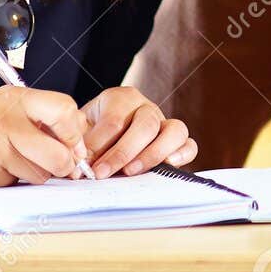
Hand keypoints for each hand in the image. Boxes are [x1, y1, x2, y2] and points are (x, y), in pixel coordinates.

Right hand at [0, 87, 90, 187]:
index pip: (64, 110)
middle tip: (56, 166)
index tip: (73, 145)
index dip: (74, 133)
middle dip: (63, 166)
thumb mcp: (3, 109)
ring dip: (33, 175)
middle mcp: (7, 119)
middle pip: (59, 153)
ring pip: (40, 174)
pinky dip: (9, 182)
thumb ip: (38, 120)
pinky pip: (15, 185)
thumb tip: (78, 144)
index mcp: (16, 98)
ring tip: (10, 162)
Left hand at [81, 86, 196, 178]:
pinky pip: (189, 144)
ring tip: (131, 172)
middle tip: (102, 173)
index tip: (85, 166)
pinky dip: (182, 154)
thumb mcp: (82, 133)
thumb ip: (82, 145)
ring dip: (153, 154)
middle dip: (122, 152)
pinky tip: (169, 165)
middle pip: (144, 124)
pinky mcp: (177, 141)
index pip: (114, 120)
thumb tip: (80, 168)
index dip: (99, 145)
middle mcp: (145, 107)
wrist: (101, 135)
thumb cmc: (91, 134)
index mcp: (120, 98)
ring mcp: (164, 122)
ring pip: (173, 130)